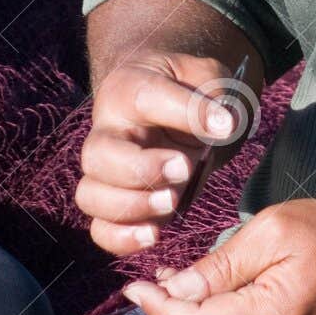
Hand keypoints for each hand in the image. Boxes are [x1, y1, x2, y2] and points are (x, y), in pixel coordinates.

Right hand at [76, 51, 247, 254]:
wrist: (176, 106)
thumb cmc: (189, 88)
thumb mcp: (207, 76)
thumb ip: (213, 93)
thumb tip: (224, 124)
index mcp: (128, 90)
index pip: (143, 99)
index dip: (184, 114)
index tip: (224, 125)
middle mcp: (108, 131)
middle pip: (97, 155)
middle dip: (141, 169)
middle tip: (186, 168)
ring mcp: (106, 171)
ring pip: (90, 195)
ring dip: (130, 206)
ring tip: (172, 201)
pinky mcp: (117, 204)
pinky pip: (100, 228)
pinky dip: (121, 238)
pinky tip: (155, 234)